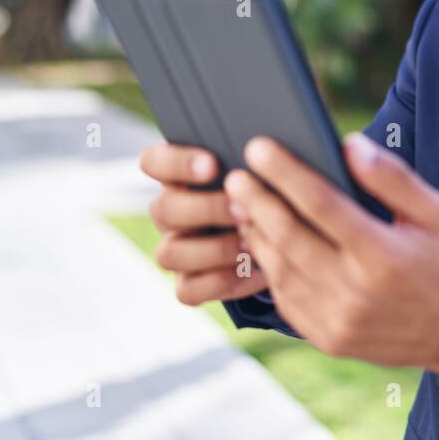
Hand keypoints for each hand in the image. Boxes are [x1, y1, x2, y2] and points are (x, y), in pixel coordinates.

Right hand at [138, 143, 270, 305]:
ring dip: (214, 249)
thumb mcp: (263, 173)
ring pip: (168, 254)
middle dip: (205, 209)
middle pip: (162, 210)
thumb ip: (259, 161)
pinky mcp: (188, 284)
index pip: (153, 162)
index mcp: (181, 177)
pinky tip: (260, 272)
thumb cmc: (269, 195)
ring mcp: (177, 250)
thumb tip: (282, 149)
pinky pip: (188, 290)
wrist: (285, 241)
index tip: (212, 164)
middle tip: (242, 208)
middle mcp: (171, 213)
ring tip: (253, 244)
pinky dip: (225, 282)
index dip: (176, 163)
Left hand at [223, 133, 438, 372]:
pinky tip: (264, 242)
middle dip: (258, 202)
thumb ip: (392, 177)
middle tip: (235, 176)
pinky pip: (285, 298)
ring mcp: (338, 320)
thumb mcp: (434, 212)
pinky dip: (270, 267)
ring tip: (242, 204)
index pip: (322, 205)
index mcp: (384, 255)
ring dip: (256, 233)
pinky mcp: (328, 338)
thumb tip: (349, 143)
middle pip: (290, 237)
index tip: (260, 149)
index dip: (286, 174)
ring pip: (281, 269)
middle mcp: (356, 291)